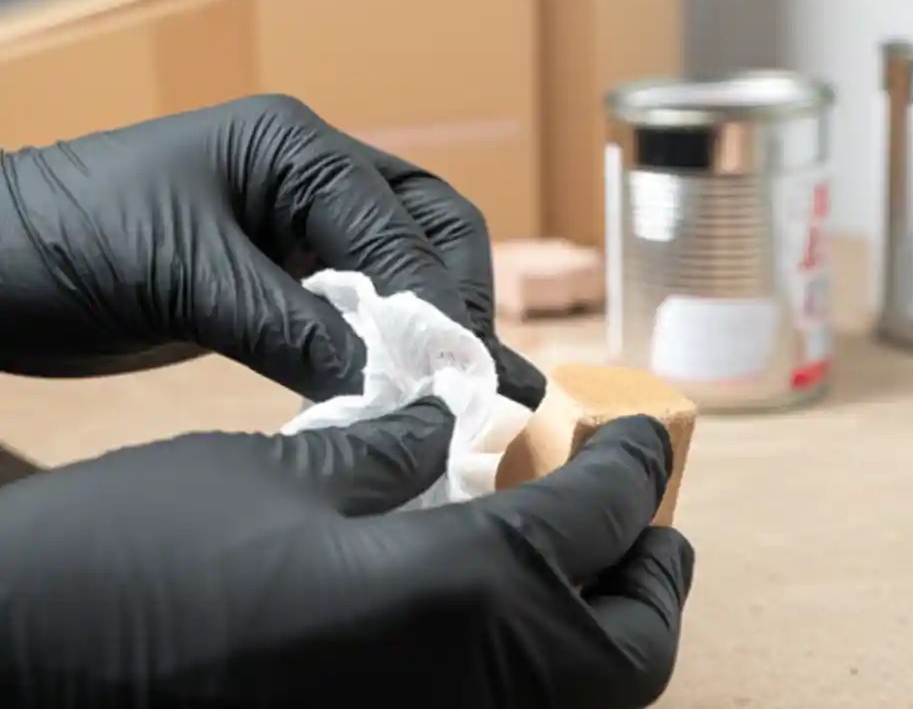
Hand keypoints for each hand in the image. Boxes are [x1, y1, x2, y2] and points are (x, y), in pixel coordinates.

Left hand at [0, 94, 542, 406]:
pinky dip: (388, 350)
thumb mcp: (186, 278)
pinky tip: (416, 390)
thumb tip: (384, 383)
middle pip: (429, 229)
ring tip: (485, 388)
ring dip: (438, 326)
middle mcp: (311, 178)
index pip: (398, 225)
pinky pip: (357, 311)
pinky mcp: (280, 281)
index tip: (456, 375)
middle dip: (459, 299)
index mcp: (294, 148)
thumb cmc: (67, 243)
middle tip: (481, 374)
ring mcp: (298, 229)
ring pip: (404, 270)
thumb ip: (290, 326)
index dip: (434, 303)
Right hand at [0, 407, 693, 706]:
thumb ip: (393, 454)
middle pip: (633, 650)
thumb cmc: (132, 563)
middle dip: (651, 575)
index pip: (599, 522)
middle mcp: (477, 693)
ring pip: (585, 700)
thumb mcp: (278, 478)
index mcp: (458, 595)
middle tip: (637, 514)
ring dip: (605, 631)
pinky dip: (541, 668)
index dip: (635, 467)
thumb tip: (456, 429)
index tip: (648, 433)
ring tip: (581, 561)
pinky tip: (504, 613)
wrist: (24, 671)